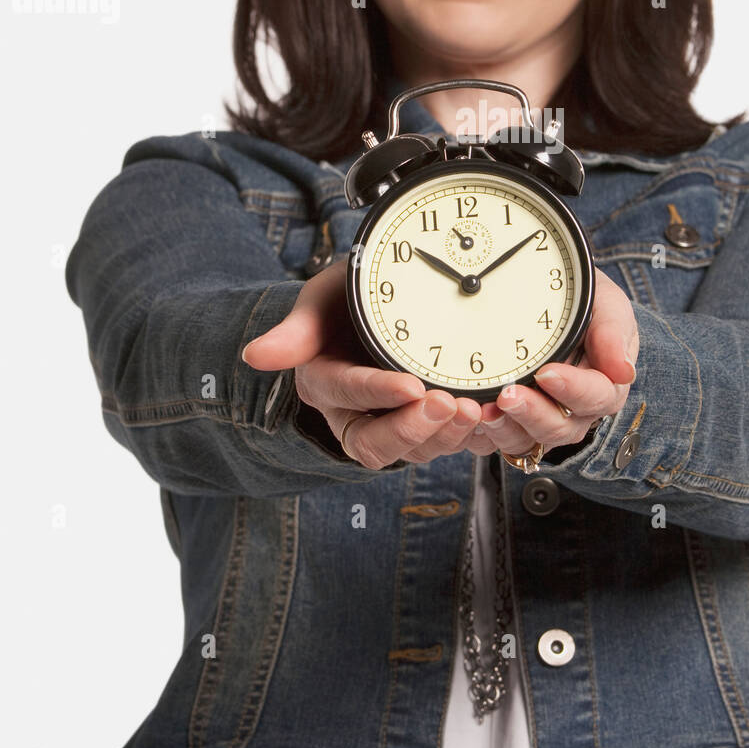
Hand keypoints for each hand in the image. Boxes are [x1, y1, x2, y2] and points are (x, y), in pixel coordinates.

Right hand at [241, 260, 499, 467]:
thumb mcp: (322, 297)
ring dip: (444, 436)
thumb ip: (297, 329)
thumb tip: (255, 356)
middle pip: (374, 444)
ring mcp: (391, 423)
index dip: (376, 393)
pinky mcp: (425, 426)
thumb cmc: (348, 296)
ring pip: (413, 451)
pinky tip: (492, 420)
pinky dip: (468, 437)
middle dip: (412, 429)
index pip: (346, 393)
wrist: (380, 299)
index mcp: (323, 382)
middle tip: (447, 405)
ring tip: (474, 411)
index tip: (409, 385)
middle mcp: (353, 413)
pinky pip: (443, 444)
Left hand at [468, 265, 638, 459]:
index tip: (548, 373)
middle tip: (508, 395)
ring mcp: (541, 419)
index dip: (573, 389)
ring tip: (482, 409)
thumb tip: (624, 371)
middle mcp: (575, 411)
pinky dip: (481, 432)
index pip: (596, 397)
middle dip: (532, 414)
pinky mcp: (511, 421)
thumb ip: (613, 332)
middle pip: (559, 428)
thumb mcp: (608, 305)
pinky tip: (468, 414)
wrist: (556, 299)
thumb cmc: (588, 305)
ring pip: (526, 440)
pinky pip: (496, 439)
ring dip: (504, 428)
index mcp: (605, 384)